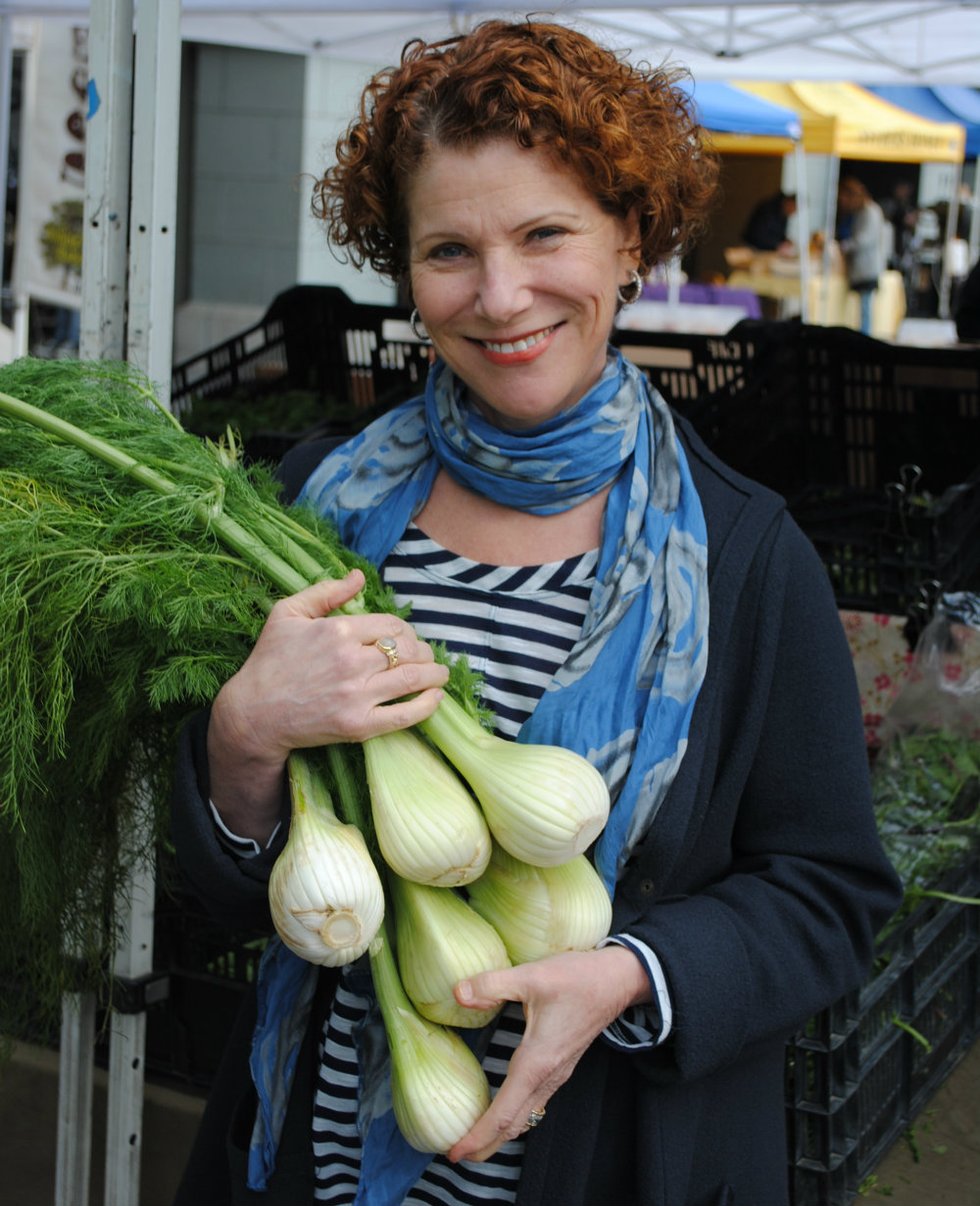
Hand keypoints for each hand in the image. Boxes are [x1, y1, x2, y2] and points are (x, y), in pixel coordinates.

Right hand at [208, 570, 448, 839]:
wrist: (253, 714)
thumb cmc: (269, 661)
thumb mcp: (288, 614)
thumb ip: (326, 592)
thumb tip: (359, 576)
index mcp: (338, 631)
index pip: (392, 625)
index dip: (406, 630)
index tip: (407, 638)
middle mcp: (352, 661)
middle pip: (407, 650)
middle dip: (422, 651)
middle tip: (426, 656)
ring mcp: (357, 695)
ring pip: (412, 678)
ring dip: (434, 674)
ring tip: (439, 674)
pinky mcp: (358, 726)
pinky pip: (404, 715)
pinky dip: (427, 705)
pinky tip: (435, 698)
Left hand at [447, 945, 650, 1162]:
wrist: (618, 981)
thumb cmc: (579, 978)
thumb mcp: (532, 975)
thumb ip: (492, 984)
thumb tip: (457, 992)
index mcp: (537, 1062)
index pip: (504, 1113)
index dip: (478, 1136)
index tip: (454, 1153)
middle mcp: (548, 1076)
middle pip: (514, 1126)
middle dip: (485, 1145)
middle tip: (456, 1156)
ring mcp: (558, 1074)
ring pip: (526, 1116)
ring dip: (500, 1132)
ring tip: (475, 1138)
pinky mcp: (561, 1066)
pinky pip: (535, 1103)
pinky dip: (515, 1115)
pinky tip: (504, 1106)